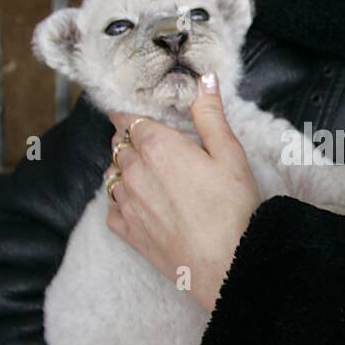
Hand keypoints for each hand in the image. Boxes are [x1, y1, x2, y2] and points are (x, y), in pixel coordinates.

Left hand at [103, 72, 262, 311]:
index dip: (132, 114)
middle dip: (131, 139)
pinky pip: (112, 208)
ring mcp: (126, 203)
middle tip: (156, 145)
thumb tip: (205, 78)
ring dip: (125, 169)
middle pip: (118, 144)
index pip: (128, 118)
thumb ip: (210, 114)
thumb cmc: (233, 209)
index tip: (141, 114)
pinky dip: (121, 202)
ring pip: (113, 174)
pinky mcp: (127, 231)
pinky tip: (142, 204)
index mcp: (156, 146)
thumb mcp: (230, 154)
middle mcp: (133, 171)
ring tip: (151, 175)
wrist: (226, 265)